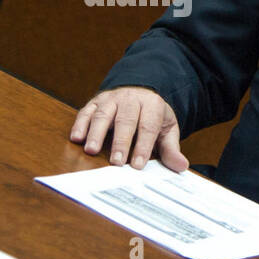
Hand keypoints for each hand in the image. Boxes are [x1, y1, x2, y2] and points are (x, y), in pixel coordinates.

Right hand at [69, 86, 188, 171]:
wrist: (139, 91)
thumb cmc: (153, 116)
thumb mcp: (167, 129)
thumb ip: (171, 148)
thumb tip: (181, 166)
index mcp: (152, 105)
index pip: (148, 126)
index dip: (143, 146)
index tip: (138, 165)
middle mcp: (130, 99)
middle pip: (125, 120)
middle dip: (120, 142)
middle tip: (116, 162)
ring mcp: (111, 99)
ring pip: (103, 114)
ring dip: (96, 133)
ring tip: (91, 150)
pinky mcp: (96, 101)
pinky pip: (86, 111)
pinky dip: (80, 124)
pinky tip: (76, 138)